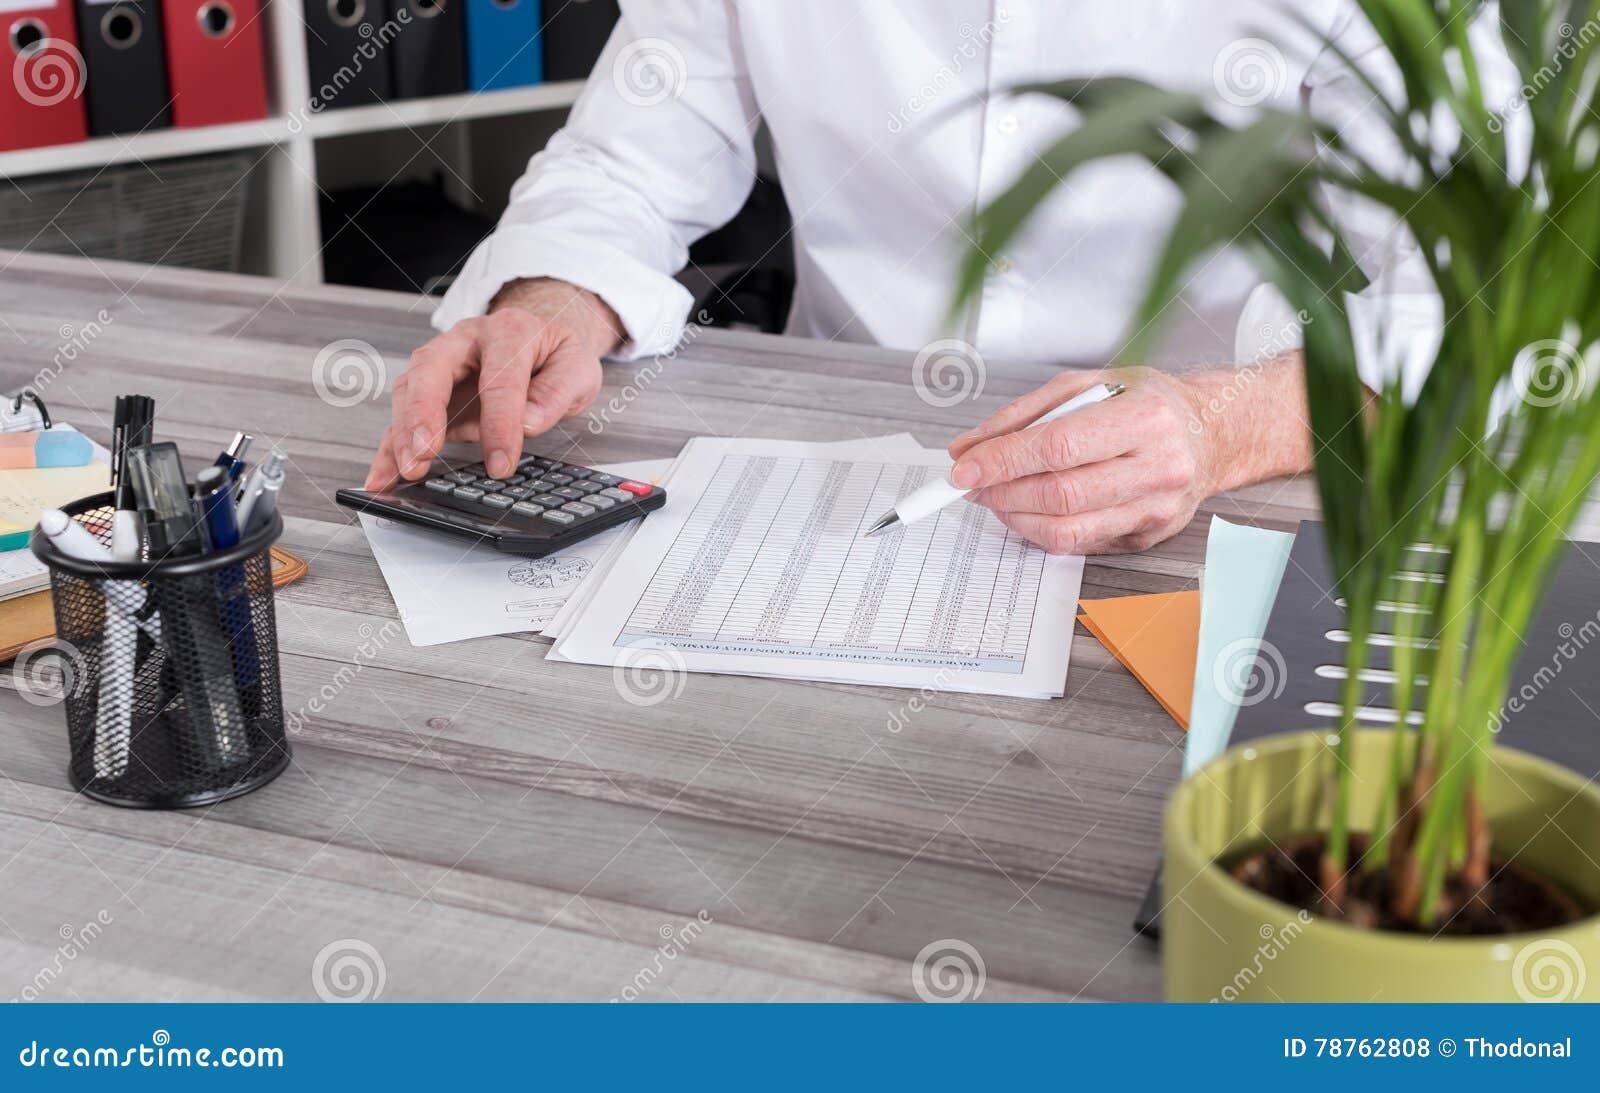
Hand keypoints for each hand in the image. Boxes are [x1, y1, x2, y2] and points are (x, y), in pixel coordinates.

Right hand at [365, 278, 624, 488]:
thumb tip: (529, 422)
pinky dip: (390, 448)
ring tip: (408, 470)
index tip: (501, 465)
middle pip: (432, 370)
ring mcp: (441, 363)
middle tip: (425, 452)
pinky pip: (403, 417)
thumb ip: (557, 392)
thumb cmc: (556, 354)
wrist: (542, 335)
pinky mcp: (430, 391)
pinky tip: (382, 477)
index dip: (499, 424)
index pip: (499, 380)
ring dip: (404, 433)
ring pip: (409, 390)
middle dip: (424, 413)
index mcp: (508, 331)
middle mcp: (465, 341)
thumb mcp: (578, 367)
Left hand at [948, 368, 1217, 554]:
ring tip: (995, 497)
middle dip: (1002, 493)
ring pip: (1067, 530)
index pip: (1060, 447)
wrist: (1210, 434)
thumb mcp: (1088, 385)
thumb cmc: (1146, 403)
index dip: (1004, 461)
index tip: (965, 469)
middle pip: (1061, 495)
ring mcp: (1156, 509)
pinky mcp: (1148, 536)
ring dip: (1016, 517)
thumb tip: (968, 449)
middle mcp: (1159, 467)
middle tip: (972, 485)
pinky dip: (1042, 529)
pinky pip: (1080, 543)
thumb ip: (1023, 415)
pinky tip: (1030, 509)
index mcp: (1146, 417)